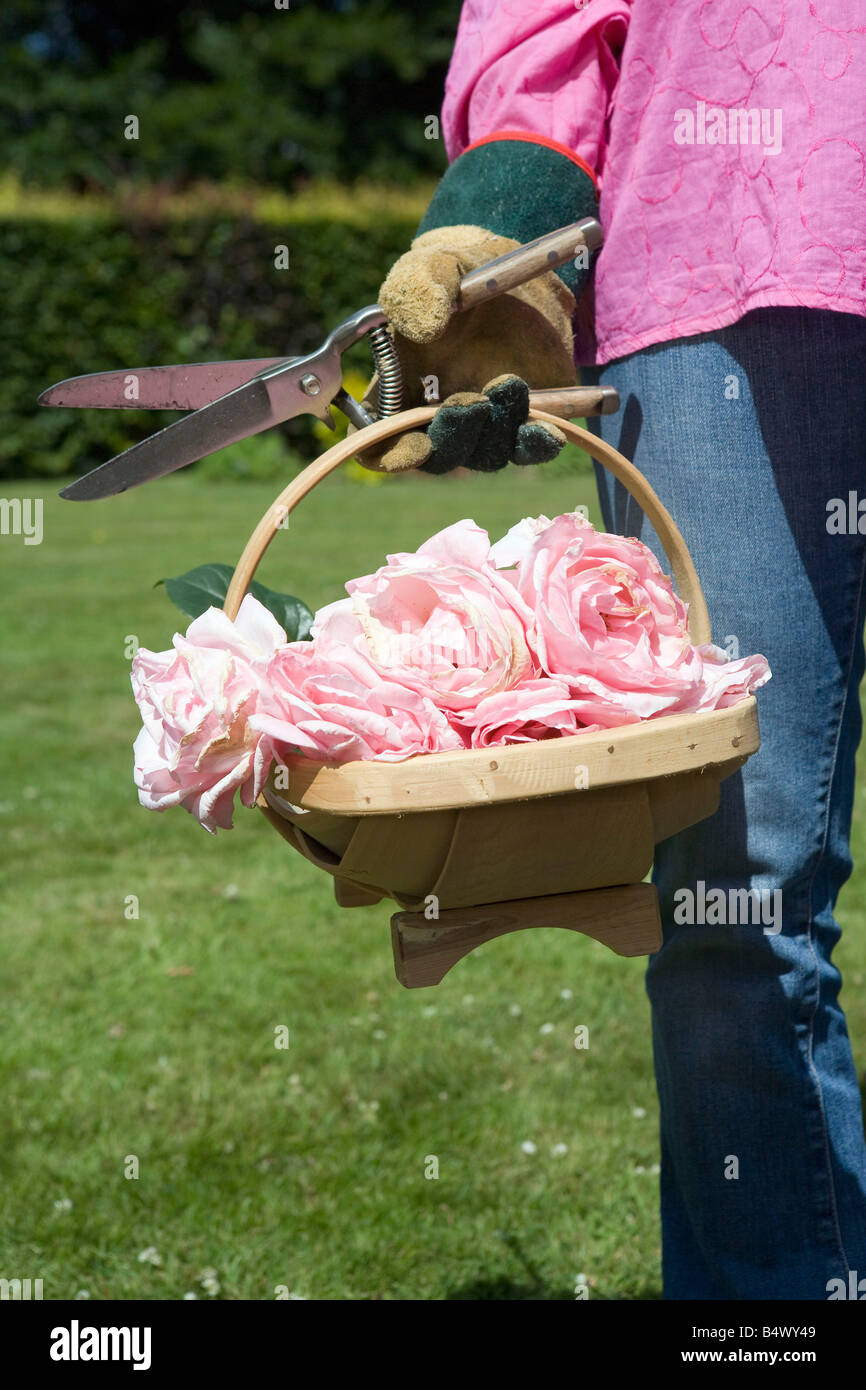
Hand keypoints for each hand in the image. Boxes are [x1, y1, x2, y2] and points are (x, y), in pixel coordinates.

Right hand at [355, 224, 575, 473]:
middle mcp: (437, 418)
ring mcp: (482, 425)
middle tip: (471, 402)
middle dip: (454, 437)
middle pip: (438, 456)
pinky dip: (537, 444)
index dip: (391, 455)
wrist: (514, 271)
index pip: (378, 443)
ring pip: (484, 455)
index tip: (417, 447)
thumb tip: (425, 327)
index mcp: (397, 390)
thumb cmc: (456, 273)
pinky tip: (547, 431)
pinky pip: (528, 447)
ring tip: (510, 386)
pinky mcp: (526, 420)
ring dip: (495, 432)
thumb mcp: (433, 267)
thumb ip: (418, 288)